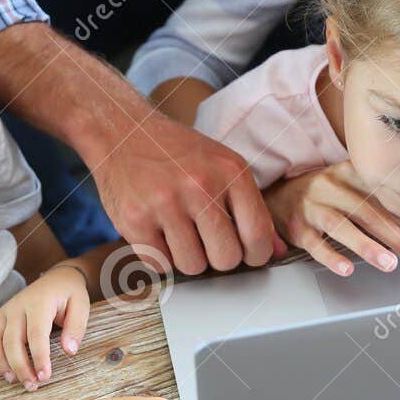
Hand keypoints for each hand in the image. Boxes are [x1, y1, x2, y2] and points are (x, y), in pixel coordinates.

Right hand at [0, 264, 89, 389]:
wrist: (56, 279)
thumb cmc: (69, 295)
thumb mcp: (82, 306)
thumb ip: (76, 328)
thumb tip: (69, 351)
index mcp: (39, 302)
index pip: (36, 333)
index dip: (39, 357)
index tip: (45, 376)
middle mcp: (17, 306)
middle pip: (12, 341)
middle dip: (20, 367)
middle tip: (32, 386)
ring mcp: (4, 311)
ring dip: (1, 363)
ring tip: (15, 380)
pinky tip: (2, 366)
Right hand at [95, 111, 280, 275]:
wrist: (124, 132)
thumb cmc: (179, 153)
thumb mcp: (223, 166)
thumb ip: (252, 208)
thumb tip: (276, 251)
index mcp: (231, 171)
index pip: (258, 235)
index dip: (256, 254)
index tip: (248, 253)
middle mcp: (200, 186)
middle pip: (226, 258)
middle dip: (220, 257)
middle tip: (209, 241)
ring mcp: (165, 203)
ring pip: (192, 266)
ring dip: (188, 257)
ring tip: (181, 232)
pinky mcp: (134, 220)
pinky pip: (160, 265)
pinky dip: (161, 257)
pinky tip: (159, 233)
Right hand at [265, 161, 399, 275]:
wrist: (281, 194)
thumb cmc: (331, 196)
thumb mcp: (364, 195)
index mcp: (355, 174)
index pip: (391, 199)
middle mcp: (334, 186)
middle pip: (370, 212)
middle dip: (399, 238)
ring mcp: (313, 206)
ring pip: (341, 225)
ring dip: (367, 245)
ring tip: (389, 264)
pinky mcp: (297, 226)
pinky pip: (314, 242)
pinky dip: (331, 256)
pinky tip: (347, 269)